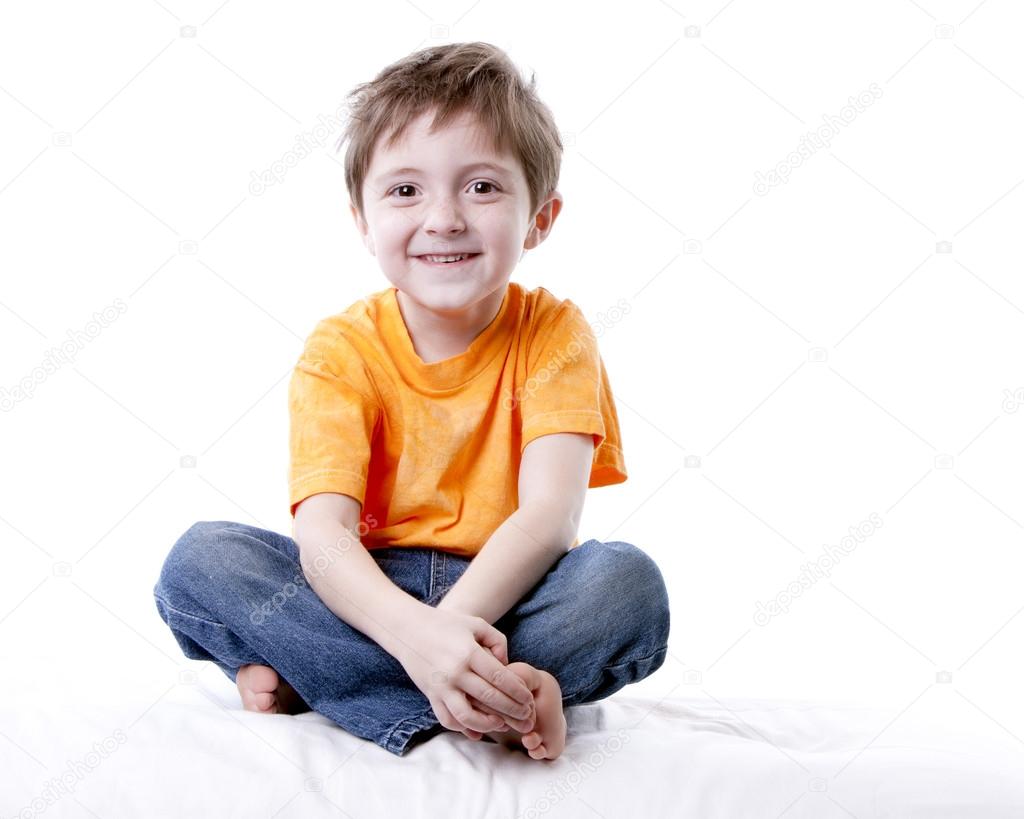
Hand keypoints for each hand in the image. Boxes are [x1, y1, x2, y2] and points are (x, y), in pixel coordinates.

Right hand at [394, 605, 535, 739]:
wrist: (408, 629)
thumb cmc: (446, 624)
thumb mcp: (475, 624)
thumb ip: (497, 641)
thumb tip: (507, 664)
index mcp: (468, 652)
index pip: (500, 678)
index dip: (518, 691)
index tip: (529, 699)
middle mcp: (455, 672)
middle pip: (489, 698)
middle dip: (512, 710)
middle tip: (526, 717)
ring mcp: (441, 686)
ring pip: (467, 716)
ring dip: (487, 724)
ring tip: (501, 724)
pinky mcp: (431, 695)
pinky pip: (447, 719)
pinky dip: (462, 728)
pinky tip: (477, 729)